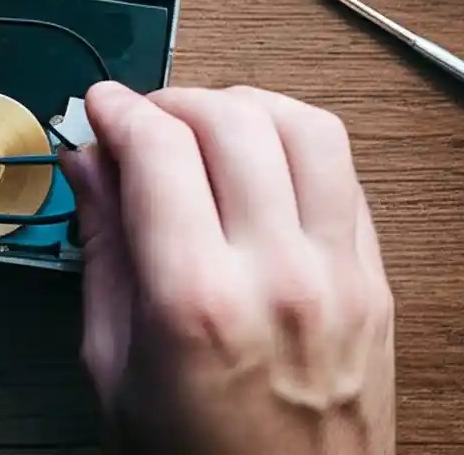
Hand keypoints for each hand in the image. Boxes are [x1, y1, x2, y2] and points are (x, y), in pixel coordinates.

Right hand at [60, 82, 394, 454]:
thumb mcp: (112, 363)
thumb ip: (103, 250)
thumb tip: (89, 167)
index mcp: (195, 303)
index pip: (160, 149)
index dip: (119, 111)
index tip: (100, 108)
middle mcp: (277, 277)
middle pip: (232, 121)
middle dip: (174, 100)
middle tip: (143, 122)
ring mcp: (338, 276)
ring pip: (307, 127)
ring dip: (245, 107)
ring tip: (205, 128)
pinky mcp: (374, 282)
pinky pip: (345, 173)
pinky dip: (295, 145)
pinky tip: (259, 164)